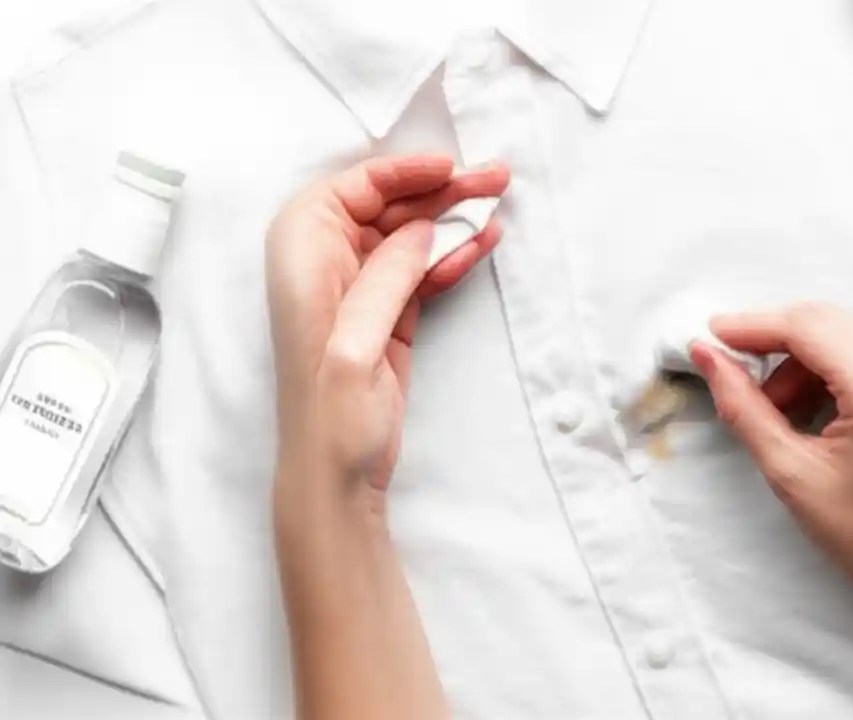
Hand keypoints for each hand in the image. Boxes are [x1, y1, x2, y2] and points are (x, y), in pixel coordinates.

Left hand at [267, 154, 508, 516]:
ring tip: (500, 206)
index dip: (402, 172)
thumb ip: (385, 278)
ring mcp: (358, 289)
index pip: (352, 189)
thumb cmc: (333, 417)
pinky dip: (451, 256)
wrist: (336, 479)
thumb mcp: (356, 344)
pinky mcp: (385, 315)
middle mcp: (324, 262)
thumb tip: (420, 227)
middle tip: (496, 178)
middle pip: (387, 207)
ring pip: (410, 236)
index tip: (449, 166)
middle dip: (441, 192)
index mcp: (301, 257)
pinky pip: (420, 270)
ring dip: (453, 221)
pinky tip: (483, 243)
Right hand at [691, 302, 852, 604]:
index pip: (809, 328)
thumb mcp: (790, 472)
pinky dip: (821, 366)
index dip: (754, 326)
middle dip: (771, 341)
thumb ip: (744, 407)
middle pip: (824, 321)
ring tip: (774, 409)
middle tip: (732, 372)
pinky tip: (804, 406)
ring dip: (795, 358)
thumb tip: (706, 354)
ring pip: (839, 331)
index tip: (710, 336)